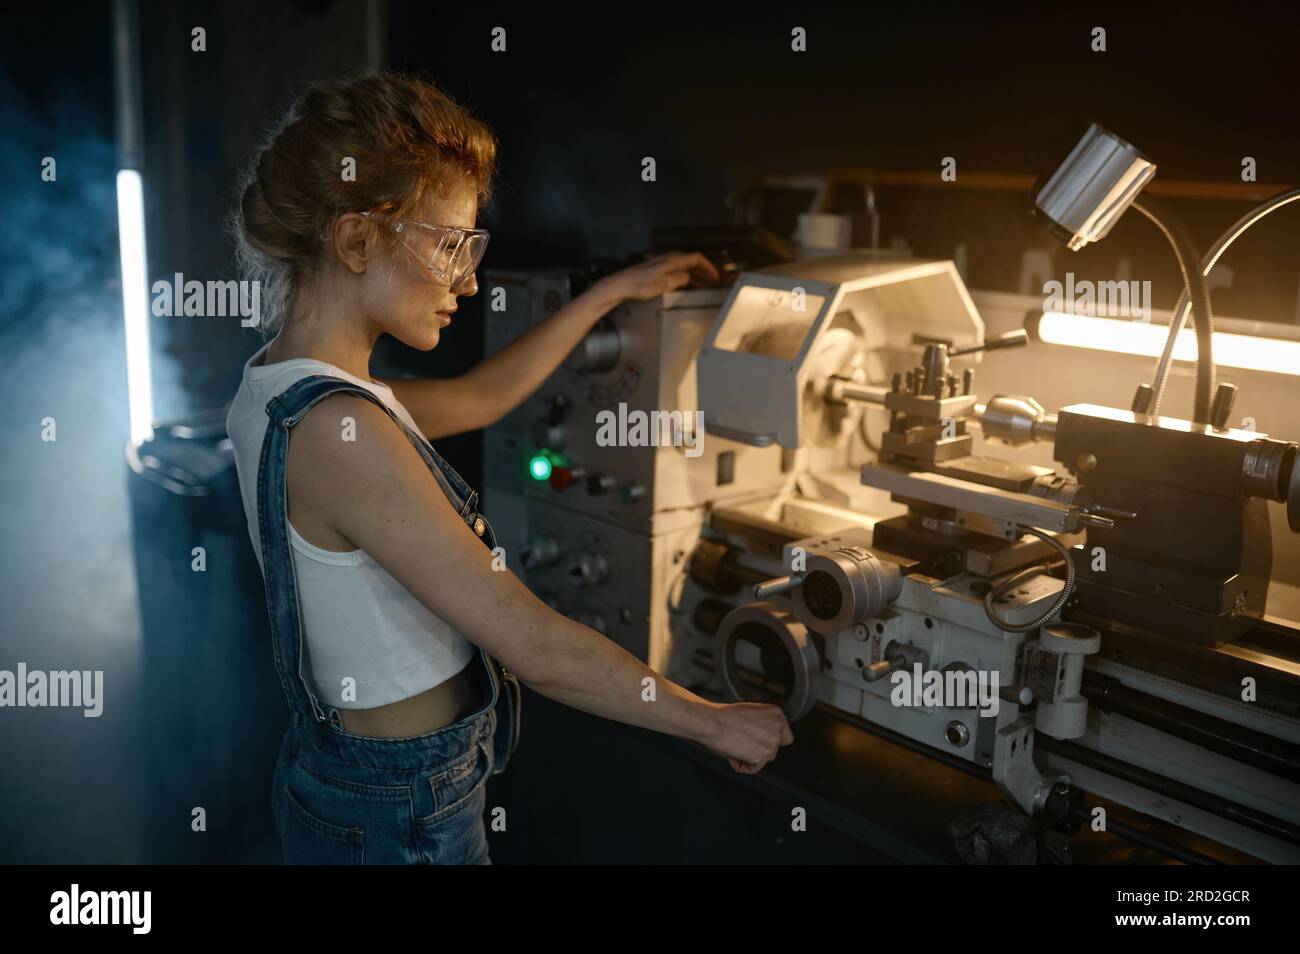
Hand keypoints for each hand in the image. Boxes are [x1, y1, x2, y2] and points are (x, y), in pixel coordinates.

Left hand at [592, 252, 720, 304]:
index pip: (697, 258)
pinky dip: (684, 277)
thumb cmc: (638, 285)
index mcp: (672, 261)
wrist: (619, 286)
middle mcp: (667, 259)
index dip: (709, 267)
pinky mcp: (655, 270)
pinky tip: (684, 285)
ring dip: (695, 275)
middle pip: (691, 262)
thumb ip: (679, 279)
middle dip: (704, 271)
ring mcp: (661, 264)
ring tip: (702, 285)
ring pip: (684, 266)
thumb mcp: (663, 284)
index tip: (715, 277)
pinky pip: (676, 271)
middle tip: (712, 282)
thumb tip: (688, 277)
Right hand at [699, 701, 793, 773]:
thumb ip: (763, 723)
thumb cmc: (723, 716)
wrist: (712, 723)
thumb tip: (763, 735)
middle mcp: (778, 726)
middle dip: (762, 749)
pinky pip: (754, 768)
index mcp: (776, 713)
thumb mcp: (750, 712)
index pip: (784, 732)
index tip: (759, 739)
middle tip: (745, 744)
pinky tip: (732, 753)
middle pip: (777, 747)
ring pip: (766, 758)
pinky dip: (741, 765)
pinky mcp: (763, 756)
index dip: (770, 737)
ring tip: (734, 745)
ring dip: (751, 756)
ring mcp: (772, 742)